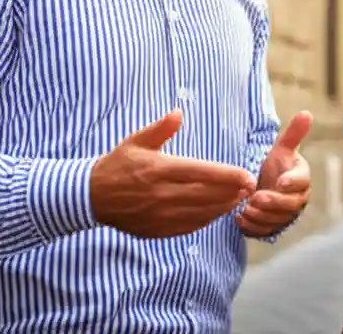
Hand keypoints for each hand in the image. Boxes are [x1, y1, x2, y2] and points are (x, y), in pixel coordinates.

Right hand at [90, 110, 256, 237]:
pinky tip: (217, 212)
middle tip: (250, 187)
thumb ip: (160, 129)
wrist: (91, 197)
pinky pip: (188, 227)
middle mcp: (161, 194)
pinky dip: (206, 220)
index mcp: (159, 169)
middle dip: (232, 192)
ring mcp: (160, 215)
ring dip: (223, 206)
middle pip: (206, 195)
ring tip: (239, 198)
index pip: (201, 173)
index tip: (247, 176)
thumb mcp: (135, 141)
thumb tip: (178, 112)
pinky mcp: (157, 229)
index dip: (227, 176)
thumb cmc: (117, 165)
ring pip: (201, 213)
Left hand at [238, 112, 312, 236]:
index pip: (302, 181)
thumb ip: (294, 134)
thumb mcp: (281, 149)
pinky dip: (253, 227)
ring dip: (262, 215)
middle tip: (256, 197)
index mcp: (301, 179)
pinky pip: (265, 231)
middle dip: (274, 202)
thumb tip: (307, 113)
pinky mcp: (272, 228)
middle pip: (290, 205)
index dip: (292, 182)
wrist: (262, 185)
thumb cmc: (274, 166)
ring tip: (245, 208)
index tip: (280, 181)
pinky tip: (240, 219)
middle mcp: (297, 200)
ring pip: (277, 220)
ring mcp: (285, 216)